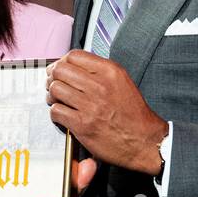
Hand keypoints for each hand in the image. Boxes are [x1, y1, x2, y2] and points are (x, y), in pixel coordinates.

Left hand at [45, 50, 166, 173]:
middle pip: (60, 70)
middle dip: (53, 78)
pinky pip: (56, 111)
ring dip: (52, 96)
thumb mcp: (122, 82)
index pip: (74, 55)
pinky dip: (55, 113)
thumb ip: (99, 72)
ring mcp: (90, 105)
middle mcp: (100, 85)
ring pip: (55, 89)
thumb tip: (73, 66)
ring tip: (57, 101)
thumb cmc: (133, 114)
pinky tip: (63, 115)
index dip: (62, 62)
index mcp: (110, 71)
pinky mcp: (83, 125)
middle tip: (54, 85)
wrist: (145, 141)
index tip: (60, 70)